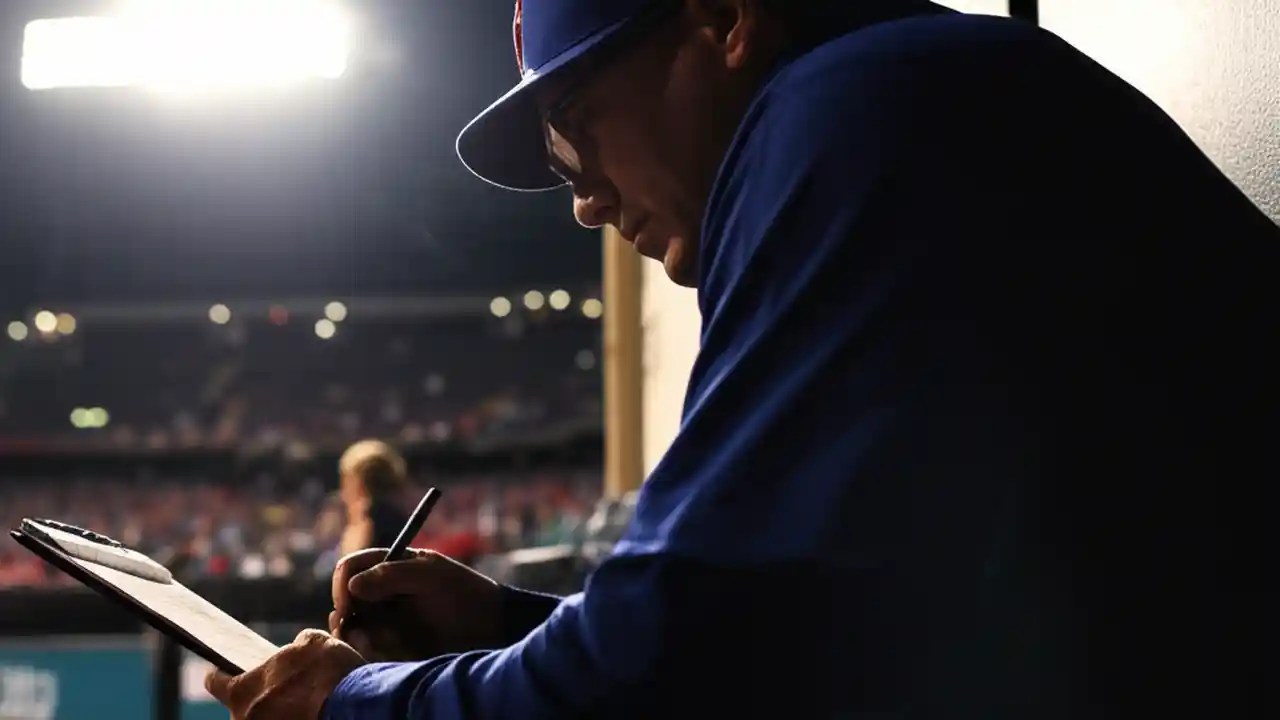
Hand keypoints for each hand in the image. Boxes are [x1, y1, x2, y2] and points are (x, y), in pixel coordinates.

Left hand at [205, 630, 363, 719]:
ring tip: (303, 706)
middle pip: (242, 707)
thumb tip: (297, 649)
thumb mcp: (313, 642)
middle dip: (261, 698)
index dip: (222, 673)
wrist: (356, 708)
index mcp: (243, 691)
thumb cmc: (330, 674)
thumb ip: (295, 646)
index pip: (215, 682)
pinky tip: (314, 714)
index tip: (226, 670)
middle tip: (285, 690)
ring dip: (278, 713)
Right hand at [329, 548, 504, 661]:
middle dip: (345, 616)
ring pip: (353, 627)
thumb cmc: (465, 594)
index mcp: (390, 564)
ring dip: (361, 636)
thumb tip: (353, 585)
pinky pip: (370, 647)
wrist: (491, 627)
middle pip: (343, 601)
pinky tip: (394, 651)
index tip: (348, 605)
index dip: (342, 584)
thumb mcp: (432, 578)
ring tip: (386, 642)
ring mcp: (386, 617)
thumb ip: (392, 576)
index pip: (349, 568)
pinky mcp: (392, 642)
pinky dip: (374, 650)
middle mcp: (382, 590)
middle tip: (359, 631)